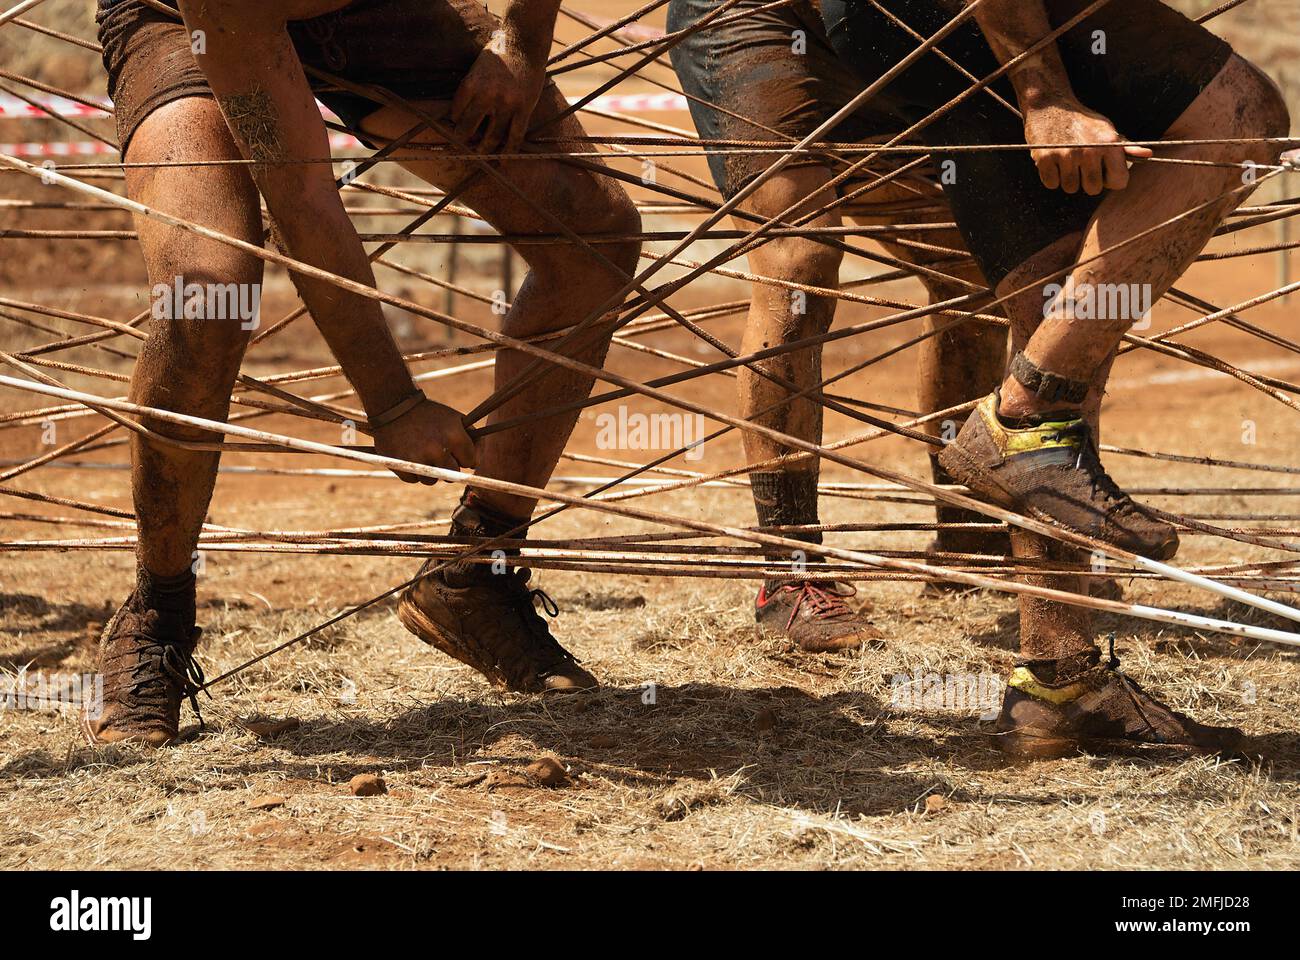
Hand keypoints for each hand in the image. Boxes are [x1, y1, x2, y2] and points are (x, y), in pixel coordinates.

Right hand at [371, 396, 477, 484]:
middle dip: (447, 466)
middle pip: (452, 475)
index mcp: (455, 437)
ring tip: (421, 452)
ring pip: (432, 480)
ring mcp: (419, 460)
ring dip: (429, 471)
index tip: (453, 448)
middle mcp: (438, 450)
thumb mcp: (455, 419)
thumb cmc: (429, 414)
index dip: (462, 455)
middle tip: (436, 451)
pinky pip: (414, 480)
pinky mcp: (402, 467)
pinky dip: (412, 471)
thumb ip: (473, 439)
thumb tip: (477, 464)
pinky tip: (409, 455)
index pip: (470, 462)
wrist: (393, 406)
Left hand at [448, 29, 546, 154]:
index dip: (454, 122)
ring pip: (492, 136)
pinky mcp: (523, 109)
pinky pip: (515, 135)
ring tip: (481, 153)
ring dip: (484, 148)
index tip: (456, 126)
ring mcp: (506, 104)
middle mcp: (487, 96)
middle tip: (462, 145)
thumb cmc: (499, 53)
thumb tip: (464, 112)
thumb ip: (471, 88)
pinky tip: (504, 160)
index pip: (456, 112)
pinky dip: (509, 150)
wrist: (525, 43)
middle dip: (463, 139)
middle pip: (469, 127)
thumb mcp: (477, 67)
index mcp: (471, 84)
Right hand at [1023, 99, 1152, 194]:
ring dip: (1068, 179)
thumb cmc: (1082, 122)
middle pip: (1093, 189)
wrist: (1051, 106)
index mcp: (1109, 144)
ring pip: (1070, 188)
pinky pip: (1051, 184)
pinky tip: (1053, 161)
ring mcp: (1066, 155)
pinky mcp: (1045, 159)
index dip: (1110, 180)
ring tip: (1066, 162)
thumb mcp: (1106, 130)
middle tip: (1081, 165)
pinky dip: (1051, 177)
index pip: (1119, 181)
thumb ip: (1125, 147)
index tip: (1103, 172)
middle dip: (1087, 181)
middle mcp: (1089, 150)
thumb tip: (1148, 155)